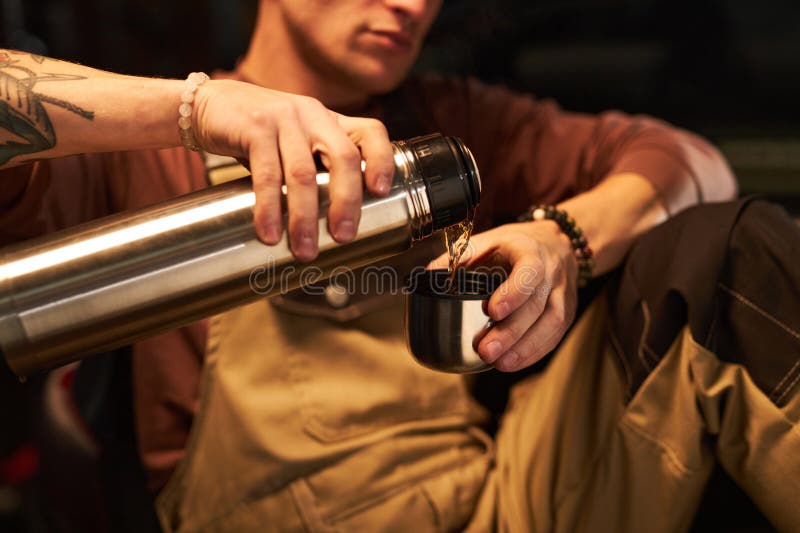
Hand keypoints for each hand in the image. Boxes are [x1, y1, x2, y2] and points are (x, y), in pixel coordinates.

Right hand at [193, 80, 394, 260]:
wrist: (207, 106)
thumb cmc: (257, 135)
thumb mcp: (294, 143)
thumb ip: (316, 169)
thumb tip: (333, 224)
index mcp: (329, 120)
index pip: (370, 132)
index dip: (383, 161)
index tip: (381, 193)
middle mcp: (312, 114)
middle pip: (344, 157)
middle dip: (346, 202)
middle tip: (343, 237)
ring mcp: (284, 117)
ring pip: (303, 173)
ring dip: (305, 217)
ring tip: (305, 249)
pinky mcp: (254, 126)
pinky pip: (266, 174)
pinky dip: (269, 208)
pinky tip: (270, 233)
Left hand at [429, 221, 578, 371]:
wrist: (556, 242)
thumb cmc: (516, 245)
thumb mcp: (490, 240)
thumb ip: (461, 256)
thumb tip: (428, 274)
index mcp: (531, 251)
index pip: (529, 272)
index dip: (513, 293)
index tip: (491, 311)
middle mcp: (551, 273)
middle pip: (537, 306)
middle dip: (512, 332)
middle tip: (486, 351)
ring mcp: (562, 294)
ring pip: (551, 323)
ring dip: (526, 348)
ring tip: (500, 363)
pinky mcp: (568, 311)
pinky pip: (555, 335)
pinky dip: (535, 352)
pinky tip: (513, 363)